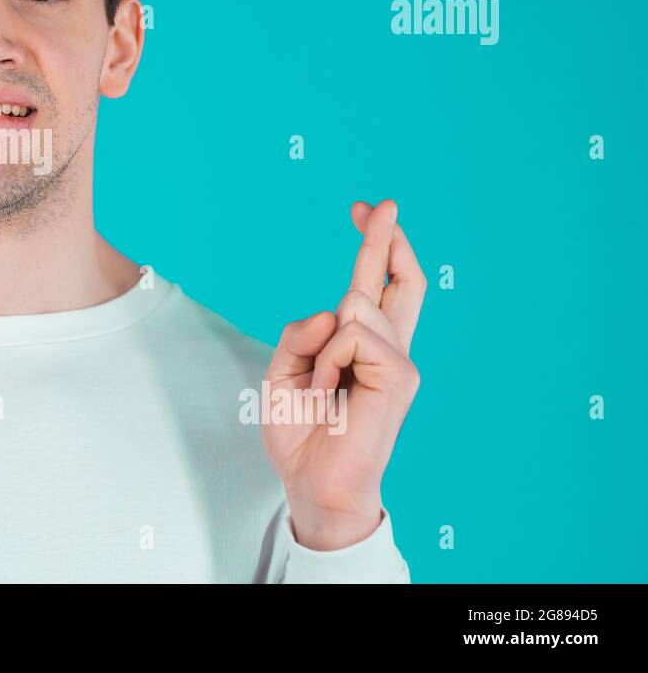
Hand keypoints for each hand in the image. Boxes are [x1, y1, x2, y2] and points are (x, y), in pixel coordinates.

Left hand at [260, 199, 424, 549]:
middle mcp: (386, 348)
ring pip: (355, 307)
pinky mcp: (401, 377)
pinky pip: (355, 336)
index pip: (372, 285)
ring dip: (323, 347)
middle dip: (385, 237)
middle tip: (380, 201)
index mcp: (360, 345)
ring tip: (324, 389)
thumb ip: (300, 335)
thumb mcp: (282, 373)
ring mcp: (398, 361)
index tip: (364, 208)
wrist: (311, 482)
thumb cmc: (300, 433)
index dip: (373, 245)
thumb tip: (335, 310)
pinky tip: (334, 394)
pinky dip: (331, 362)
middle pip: (396, 281)